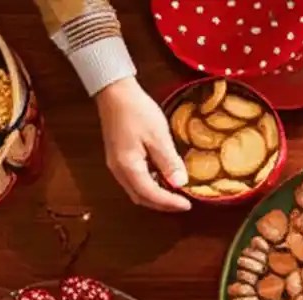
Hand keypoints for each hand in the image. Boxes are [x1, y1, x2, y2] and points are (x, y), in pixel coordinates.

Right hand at [95, 77, 190, 211]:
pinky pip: (134, 180)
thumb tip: (180, 183)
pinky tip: (163, 178)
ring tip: (175, 193)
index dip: (170, 203)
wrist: (115, 92)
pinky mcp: (118, 158)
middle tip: (182, 203)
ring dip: (156, 196)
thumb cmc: (136, 111)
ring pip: (136, 191)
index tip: (187, 205)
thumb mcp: (158, 137)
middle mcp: (119, 170)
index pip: (151, 195)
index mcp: (128, 166)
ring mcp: (116, 165)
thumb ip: (169, 162)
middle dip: (162, 204)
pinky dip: (149, 185)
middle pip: (141, 197)